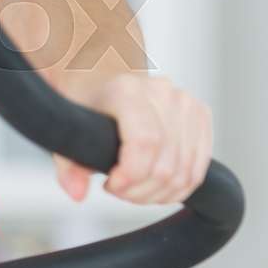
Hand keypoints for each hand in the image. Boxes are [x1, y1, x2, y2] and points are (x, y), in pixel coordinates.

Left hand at [52, 73, 213, 205]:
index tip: (110, 184)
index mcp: (128, 91)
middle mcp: (163, 93)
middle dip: (139, 191)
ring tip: (133, 188)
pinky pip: (198, 169)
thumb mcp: (66, 128)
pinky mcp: (200, 115)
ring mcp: (186, 103)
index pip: (146, 143)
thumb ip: (67, 164)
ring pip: (185, 173)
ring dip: (157, 194)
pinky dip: (177, 189)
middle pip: (166, 165)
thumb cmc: (84, 100)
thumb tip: (77, 193)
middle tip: (118, 188)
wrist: (101, 74)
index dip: (131, 176)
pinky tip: (154, 187)